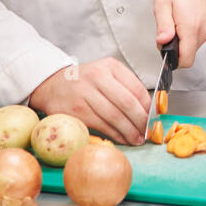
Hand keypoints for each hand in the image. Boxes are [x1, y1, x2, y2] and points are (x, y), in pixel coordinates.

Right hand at [28, 57, 150, 145]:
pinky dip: (115, 135)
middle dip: (140, 121)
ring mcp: (85, 94)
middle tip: (147, 132)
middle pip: (127, 103)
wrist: (52, 85)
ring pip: (114, 117)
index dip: (148, 106)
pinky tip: (123, 139)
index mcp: (110, 67)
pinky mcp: (76, 111)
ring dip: (129, 131)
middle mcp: (97, 77)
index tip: (153, 118)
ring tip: (137, 139)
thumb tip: (148, 109)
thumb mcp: (106, 73)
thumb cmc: (85, 81)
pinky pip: (101, 126)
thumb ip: (126, 86)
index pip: (136, 88)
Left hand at [153, 0, 205, 68]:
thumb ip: (163, 26)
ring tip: (177, 19)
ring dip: (183, 39)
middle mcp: (204, 31)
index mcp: (191, 28)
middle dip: (176, 46)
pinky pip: (199, 37)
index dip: (172, 60)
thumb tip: (162, 43)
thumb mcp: (163, 3)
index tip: (165, 49)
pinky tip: (186, 17)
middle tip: (169, 28)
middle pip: (189, 54)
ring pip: (194, 46)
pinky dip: (190, 32)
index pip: (185, 61)